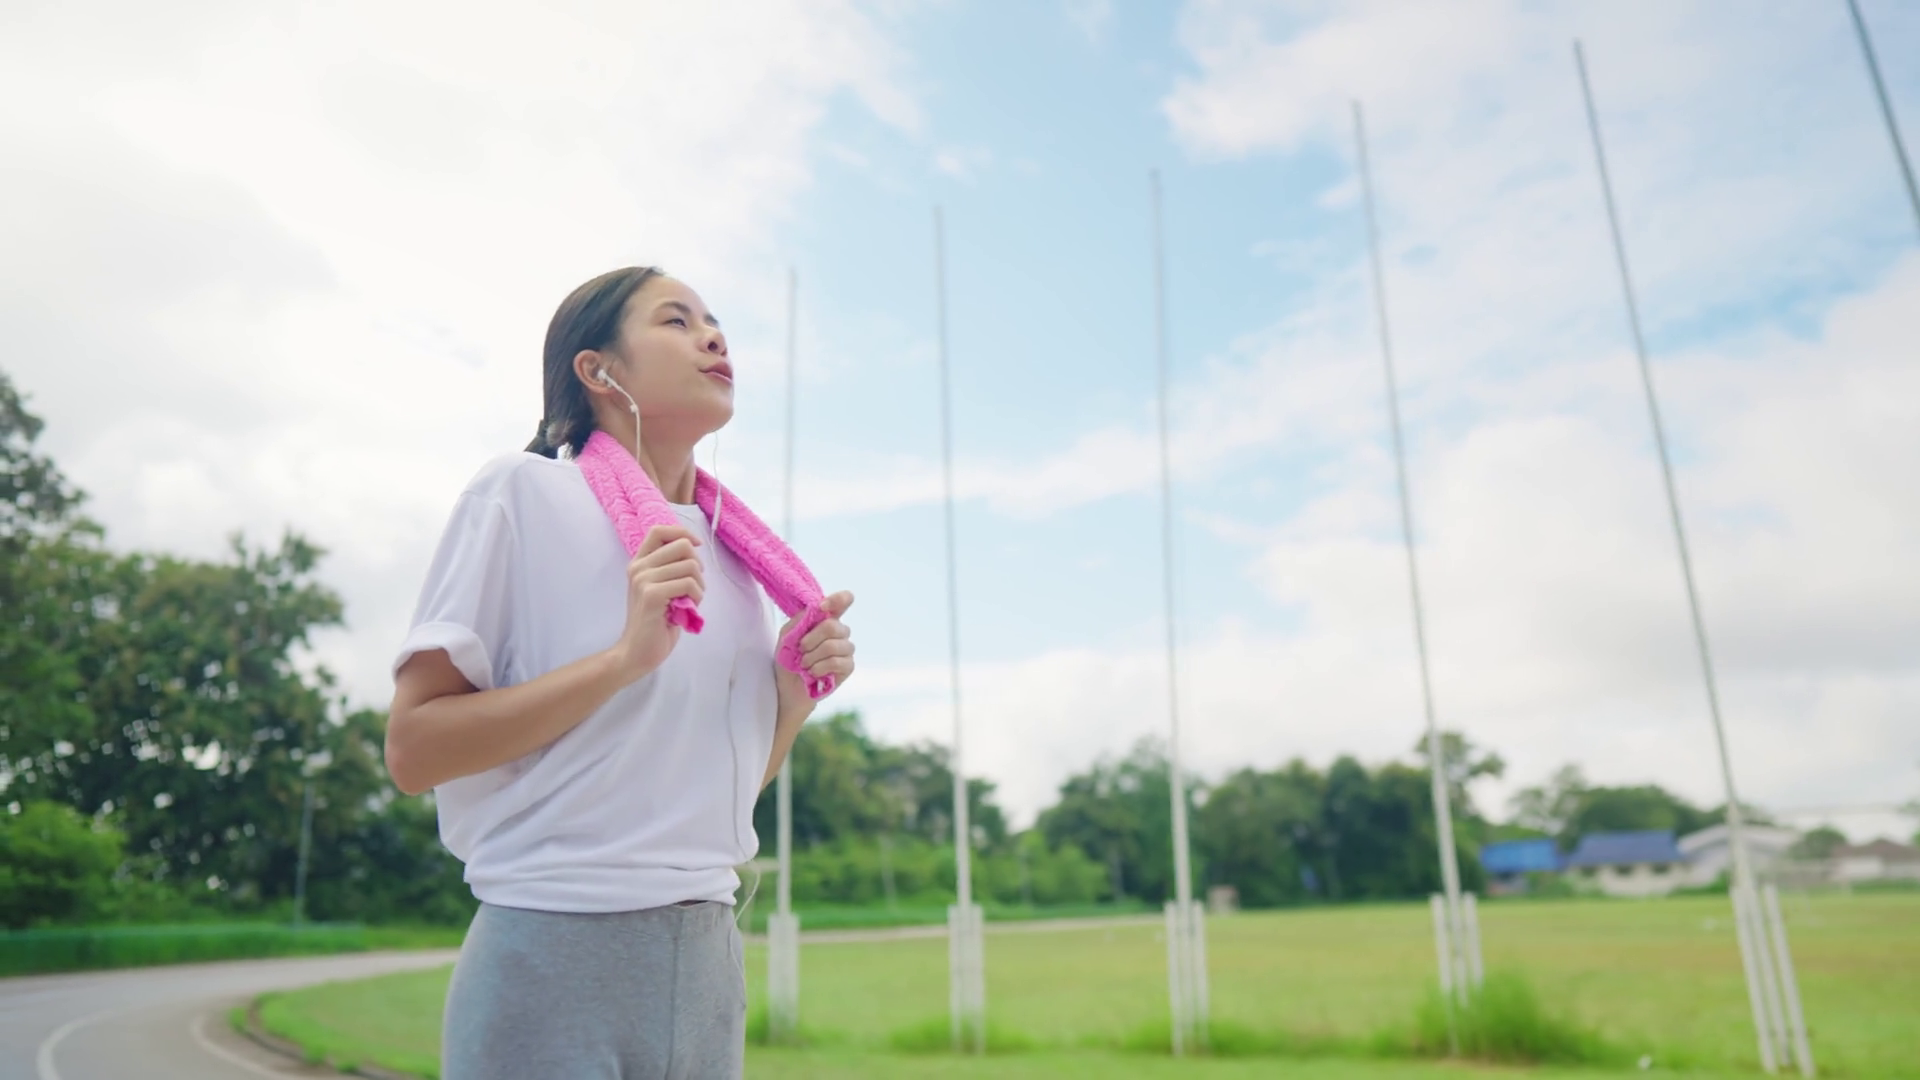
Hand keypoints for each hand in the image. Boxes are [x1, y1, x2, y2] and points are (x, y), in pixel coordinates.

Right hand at [610, 525, 704, 681]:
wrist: (637, 653)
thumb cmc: (655, 623)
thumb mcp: (661, 589)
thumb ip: (670, 569)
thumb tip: (693, 553)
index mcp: (639, 563)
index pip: (659, 530)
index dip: (683, 533)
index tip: (696, 547)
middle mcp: (638, 567)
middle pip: (682, 545)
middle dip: (697, 565)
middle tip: (693, 587)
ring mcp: (643, 580)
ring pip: (690, 566)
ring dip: (699, 586)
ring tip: (690, 602)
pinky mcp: (652, 595)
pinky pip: (688, 584)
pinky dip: (697, 596)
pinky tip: (688, 609)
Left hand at [776, 591, 854, 718]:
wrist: (788, 687)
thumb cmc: (788, 659)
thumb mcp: (787, 635)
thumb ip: (801, 620)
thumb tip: (817, 608)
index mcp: (825, 619)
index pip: (843, 601)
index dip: (838, 599)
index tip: (822, 607)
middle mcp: (839, 632)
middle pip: (834, 626)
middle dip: (812, 639)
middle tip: (801, 649)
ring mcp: (846, 649)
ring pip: (835, 645)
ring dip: (814, 656)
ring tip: (804, 664)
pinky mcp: (848, 667)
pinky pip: (838, 662)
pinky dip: (820, 667)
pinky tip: (813, 672)